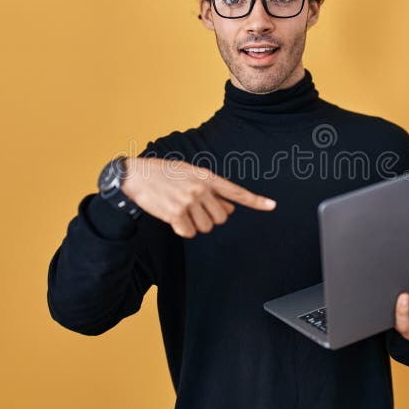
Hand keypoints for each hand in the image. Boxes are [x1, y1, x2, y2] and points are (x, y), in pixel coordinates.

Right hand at [121, 157, 276, 237]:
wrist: (136, 175)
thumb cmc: (164, 175)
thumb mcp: (191, 174)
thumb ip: (211, 190)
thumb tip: (230, 209)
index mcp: (207, 177)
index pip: (237, 192)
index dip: (256, 201)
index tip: (272, 206)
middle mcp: (201, 189)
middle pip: (222, 218)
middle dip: (211, 218)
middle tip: (195, 210)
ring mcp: (189, 201)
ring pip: (206, 227)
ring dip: (195, 225)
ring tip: (181, 210)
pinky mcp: (176, 213)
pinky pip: (189, 233)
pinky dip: (182, 230)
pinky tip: (173, 218)